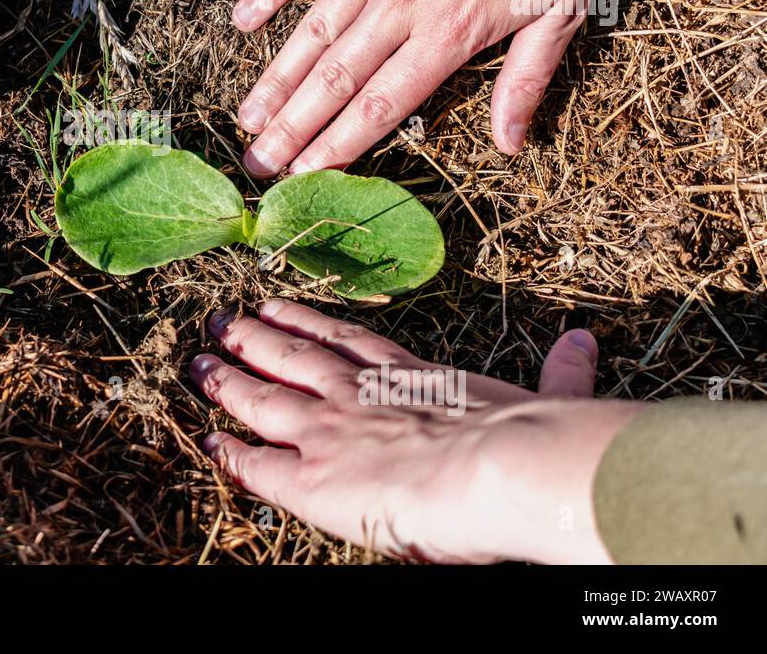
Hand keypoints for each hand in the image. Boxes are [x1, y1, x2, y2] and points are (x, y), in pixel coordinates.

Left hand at [189, 299, 642, 563]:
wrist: (506, 466)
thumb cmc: (530, 436)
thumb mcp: (547, 395)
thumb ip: (559, 373)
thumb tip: (587, 343)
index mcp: (408, 375)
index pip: (345, 342)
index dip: (307, 322)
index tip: (277, 304)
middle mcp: (357, 392)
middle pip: (290, 355)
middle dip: (251, 337)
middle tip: (218, 319)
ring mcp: (327, 430)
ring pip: (260, 397)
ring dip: (227, 380)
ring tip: (197, 364)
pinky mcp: (311, 479)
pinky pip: (257, 466)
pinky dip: (231, 453)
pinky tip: (209, 442)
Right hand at [232, 0, 727, 175]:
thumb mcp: (565, 8)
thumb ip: (526, 79)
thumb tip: (510, 143)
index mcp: (452, 33)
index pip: (381, 106)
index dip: (336, 146)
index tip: (301, 176)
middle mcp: (405, 1)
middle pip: (336, 78)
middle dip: (293, 127)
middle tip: (257, 162)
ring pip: (315, 28)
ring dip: (278, 76)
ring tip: (248, 114)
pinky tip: (244, 19)